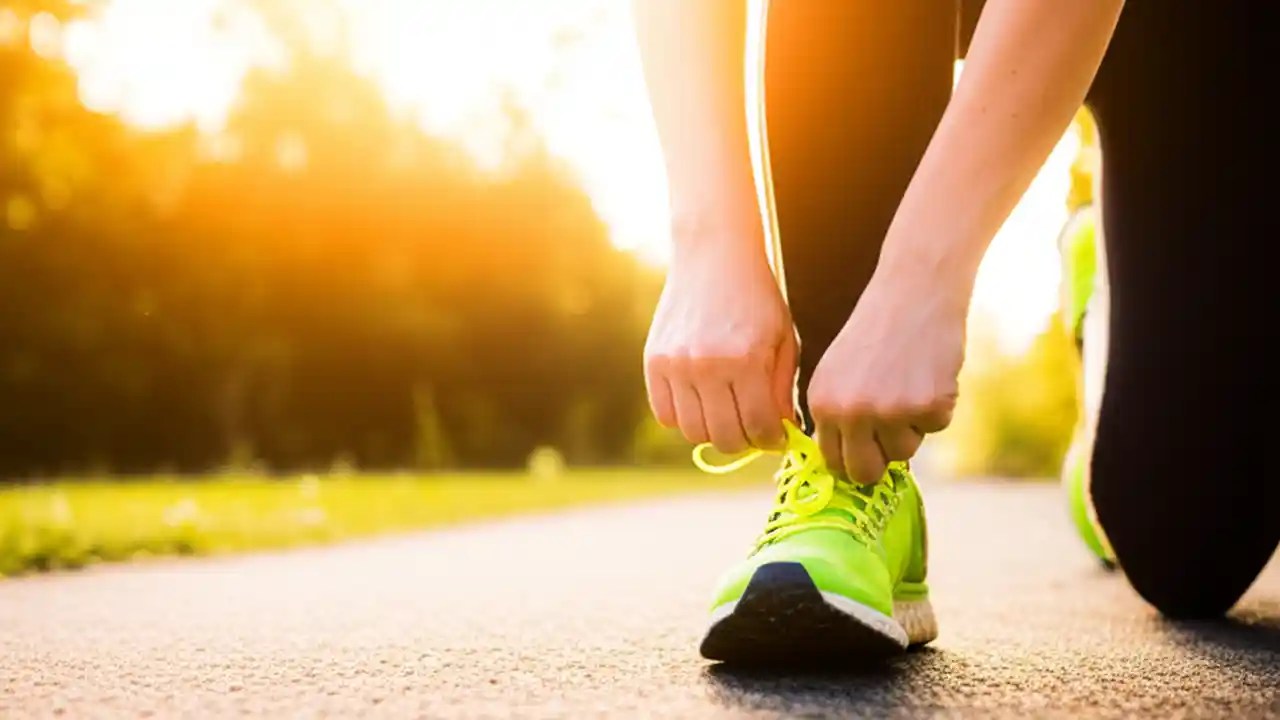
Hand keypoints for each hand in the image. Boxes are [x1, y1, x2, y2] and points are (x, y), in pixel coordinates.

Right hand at [645, 245, 796, 452]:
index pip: (759, 426)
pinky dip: (683, 418)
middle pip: (724, 437)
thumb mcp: (783, 339)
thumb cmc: (756, 298)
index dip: (772, 441)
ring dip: (713, 432)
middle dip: (744, 442)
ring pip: (692, 432)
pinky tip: (701, 402)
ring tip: (726, 415)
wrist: (714, 256)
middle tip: (751, 430)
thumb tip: (781, 433)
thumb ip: (781, 389)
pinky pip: (665, 415)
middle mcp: (708, 365)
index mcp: (747, 359)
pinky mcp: (653, 361)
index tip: (776, 438)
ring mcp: (676, 364)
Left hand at [806, 278, 964, 482]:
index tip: (866, 453)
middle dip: (880, 462)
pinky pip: (937, 428)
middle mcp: (851, 412)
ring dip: (912, 428)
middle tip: (893, 436)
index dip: (852, 460)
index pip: (833, 461)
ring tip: (909, 384)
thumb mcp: (838, 372)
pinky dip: (939, 407)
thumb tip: (846, 463)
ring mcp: (890, 411)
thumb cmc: (876, 331)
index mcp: (822, 403)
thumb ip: (837, 414)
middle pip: (865, 472)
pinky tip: (930, 373)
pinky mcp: (928, 406)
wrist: (913, 292)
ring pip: (905, 452)